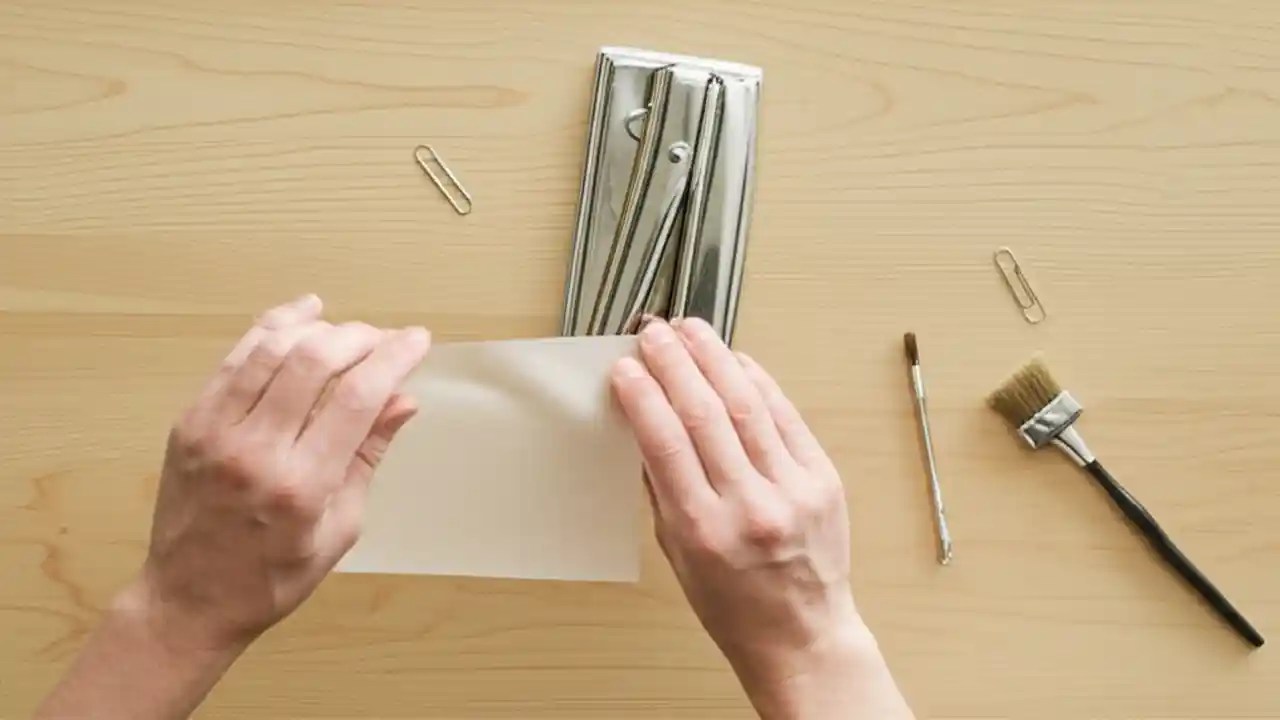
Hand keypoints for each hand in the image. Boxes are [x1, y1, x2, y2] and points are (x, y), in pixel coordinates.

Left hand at [141, 294, 429, 650]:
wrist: (189, 599)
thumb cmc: (274, 576)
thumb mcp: (341, 528)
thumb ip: (368, 456)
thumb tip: (403, 399)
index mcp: (301, 486)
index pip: (356, 398)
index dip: (394, 358)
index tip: (418, 340)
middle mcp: (254, 451)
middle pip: (313, 361)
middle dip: (360, 337)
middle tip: (384, 339)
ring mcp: (214, 432)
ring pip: (271, 348)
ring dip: (318, 329)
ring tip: (348, 332)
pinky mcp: (189, 422)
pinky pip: (235, 358)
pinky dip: (271, 328)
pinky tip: (303, 315)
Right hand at [611, 318, 911, 718]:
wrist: (802, 635)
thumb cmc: (731, 603)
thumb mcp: (677, 554)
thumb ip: (662, 489)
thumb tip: (643, 424)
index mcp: (703, 530)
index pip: (666, 444)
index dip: (643, 397)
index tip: (624, 368)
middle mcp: (750, 506)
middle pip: (706, 414)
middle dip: (674, 364)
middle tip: (653, 332)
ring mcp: (792, 490)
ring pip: (748, 405)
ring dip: (715, 358)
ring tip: (691, 330)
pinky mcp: (823, 479)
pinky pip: (786, 417)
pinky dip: (759, 382)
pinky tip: (736, 360)